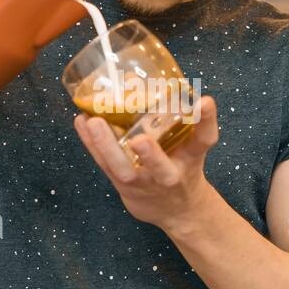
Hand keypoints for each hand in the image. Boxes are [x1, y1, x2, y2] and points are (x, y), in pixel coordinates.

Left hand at [73, 95, 220, 231]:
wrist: (178, 211)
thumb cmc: (181, 167)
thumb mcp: (189, 145)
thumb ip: (175, 116)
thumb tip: (136, 78)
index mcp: (191, 158)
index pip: (204, 139)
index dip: (206, 120)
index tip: (205, 102)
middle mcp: (170, 175)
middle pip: (162, 169)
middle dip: (151, 156)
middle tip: (140, 139)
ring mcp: (145, 184)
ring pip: (124, 171)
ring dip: (107, 147)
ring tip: (93, 122)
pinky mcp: (124, 187)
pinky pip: (105, 166)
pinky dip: (91, 144)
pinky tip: (81, 123)